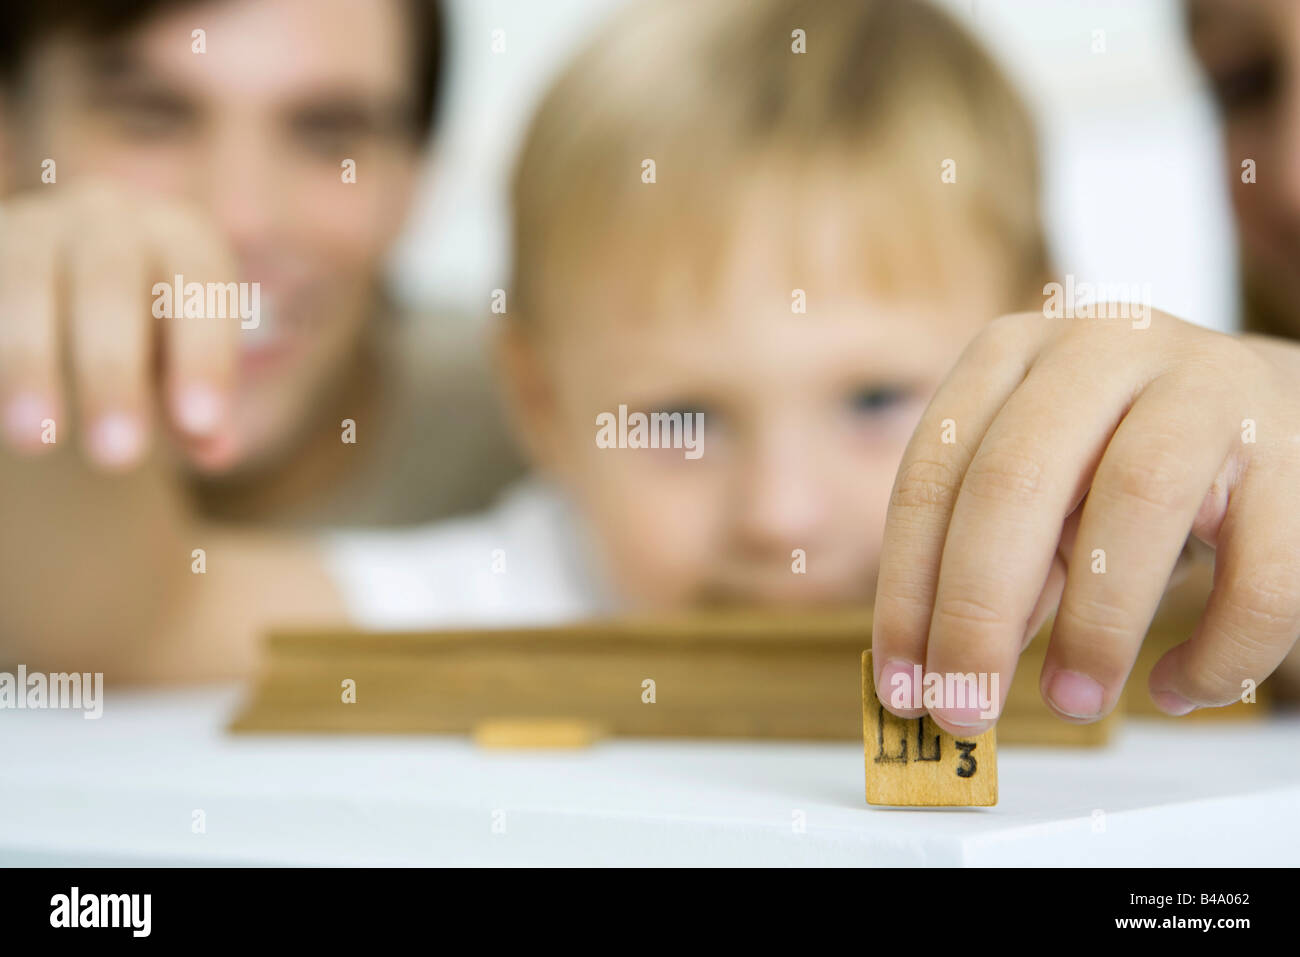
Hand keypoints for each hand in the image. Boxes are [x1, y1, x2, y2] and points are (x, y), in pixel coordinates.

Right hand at [0, 181, 239, 469]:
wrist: (71, 292)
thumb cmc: (148, 341)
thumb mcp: (181, 371)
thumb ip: (198, 411)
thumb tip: (215, 450)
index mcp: (182, 238)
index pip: (200, 287)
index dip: (203, 355)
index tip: (201, 425)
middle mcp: (109, 219)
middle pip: (110, 285)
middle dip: (112, 373)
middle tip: (117, 456)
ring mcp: (33, 225)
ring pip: (27, 285)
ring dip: (29, 362)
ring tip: (34, 441)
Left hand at [872, 309, 1299, 732]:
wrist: (1283, 410)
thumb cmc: (1130, 462)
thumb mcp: (1045, 496)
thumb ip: (994, 563)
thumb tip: (942, 669)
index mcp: (1010, 352)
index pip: (932, 476)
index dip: (907, 591)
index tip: (900, 686)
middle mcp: (1100, 347)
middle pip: (1014, 482)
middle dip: (977, 615)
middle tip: (965, 710)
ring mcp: (1206, 381)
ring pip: (1135, 500)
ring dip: (1093, 627)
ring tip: (1071, 703)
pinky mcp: (1297, 444)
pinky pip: (1259, 568)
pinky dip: (1216, 651)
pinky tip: (1179, 690)